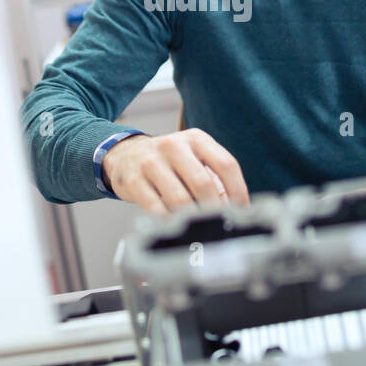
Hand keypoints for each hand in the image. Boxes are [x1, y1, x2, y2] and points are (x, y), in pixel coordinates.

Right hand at [102, 129, 249, 213]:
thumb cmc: (168, 161)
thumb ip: (214, 179)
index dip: (237, 191)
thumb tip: (231, 209)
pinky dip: (169, 221)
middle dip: (214, 210)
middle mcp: (174, 146)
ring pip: (180, 200)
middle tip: (218, 224)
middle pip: (204, 184)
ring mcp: (151, 162)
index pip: (226, 164)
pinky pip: (157, 209)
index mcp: (196, 139)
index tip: (240, 211)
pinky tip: (174, 224)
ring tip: (197, 227)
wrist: (125, 155)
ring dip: (192, 218)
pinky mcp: (133, 180)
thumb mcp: (193, 159)